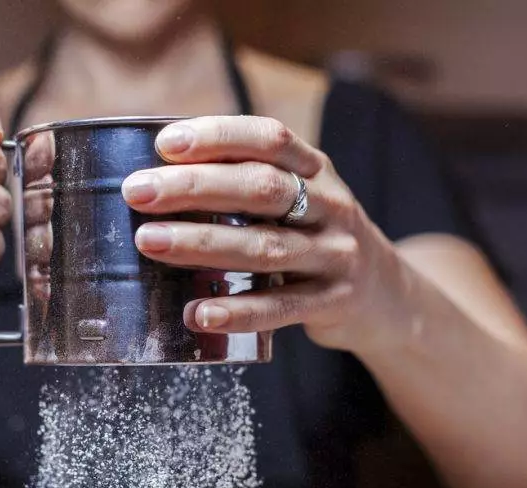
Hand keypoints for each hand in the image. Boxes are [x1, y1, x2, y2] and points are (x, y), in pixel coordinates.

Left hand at [122, 116, 411, 352]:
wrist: (388, 297)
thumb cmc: (316, 239)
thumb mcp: (297, 199)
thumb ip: (245, 184)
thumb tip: (157, 174)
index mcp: (316, 170)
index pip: (270, 138)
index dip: (218, 135)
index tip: (165, 144)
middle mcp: (331, 206)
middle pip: (261, 189)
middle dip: (194, 188)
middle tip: (138, 192)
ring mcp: (335, 256)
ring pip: (264, 247)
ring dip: (200, 244)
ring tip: (148, 242)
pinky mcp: (333, 303)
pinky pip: (280, 308)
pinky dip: (237, 311)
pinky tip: (197, 313)